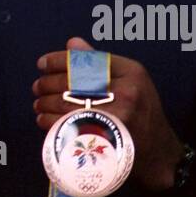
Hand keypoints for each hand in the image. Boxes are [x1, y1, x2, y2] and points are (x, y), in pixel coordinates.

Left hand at [33, 37, 185, 190]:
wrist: (158, 153)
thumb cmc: (142, 111)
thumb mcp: (131, 80)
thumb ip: (101, 62)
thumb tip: (72, 43)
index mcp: (131, 72)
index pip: (86, 60)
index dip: (58, 60)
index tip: (42, 64)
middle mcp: (126, 92)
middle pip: (73, 81)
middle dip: (47, 83)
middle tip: (37, 86)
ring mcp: (115, 117)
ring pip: (66, 104)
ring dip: (44, 102)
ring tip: (38, 103)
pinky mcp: (104, 139)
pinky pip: (67, 126)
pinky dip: (49, 121)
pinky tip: (44, 119)